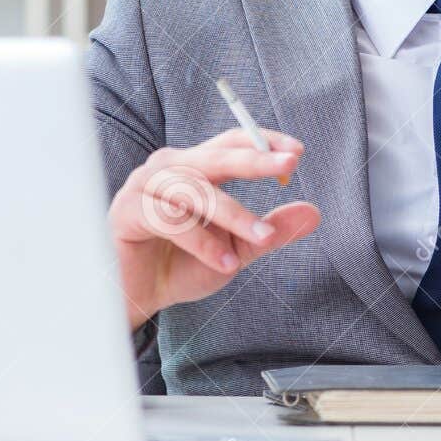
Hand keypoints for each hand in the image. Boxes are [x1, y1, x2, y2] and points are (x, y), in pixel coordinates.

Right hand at [111, 127, 320, 331]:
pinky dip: (202, 242)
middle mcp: (169, 168)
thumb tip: (313, 212)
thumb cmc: (182, 265)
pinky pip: (169, 220)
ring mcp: (144, 187)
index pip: (231, 143)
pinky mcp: (127, 213)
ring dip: (233, 214)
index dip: (262, 143)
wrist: (140, 297)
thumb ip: (269, 231)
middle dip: (254, 160)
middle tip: (288, 167)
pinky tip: (225, 263)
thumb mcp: (235, 249)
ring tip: (262, 238)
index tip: (296, 153)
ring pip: (195, 190)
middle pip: (215, 157)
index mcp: (194, 166)